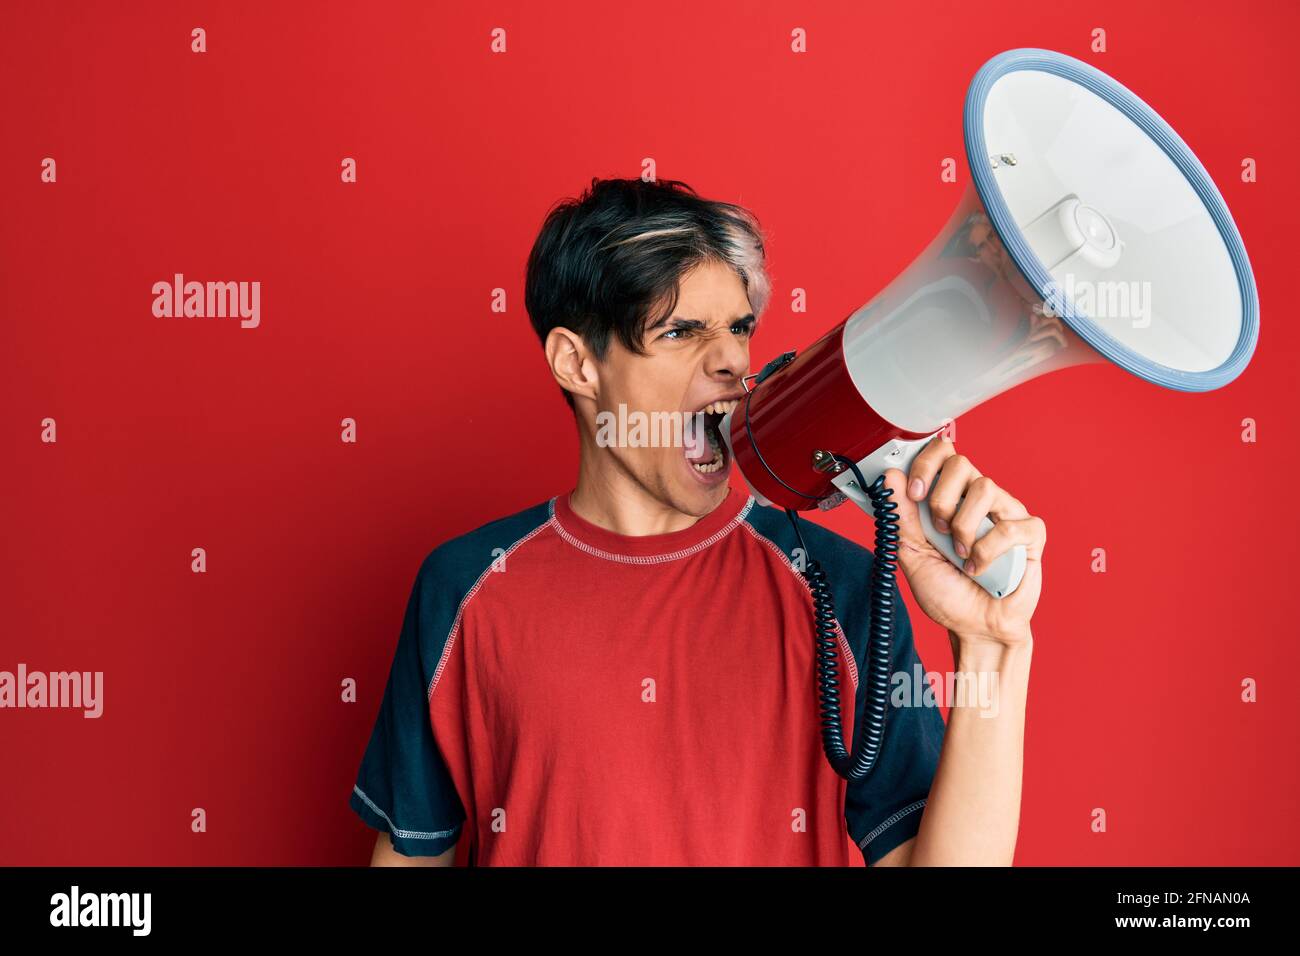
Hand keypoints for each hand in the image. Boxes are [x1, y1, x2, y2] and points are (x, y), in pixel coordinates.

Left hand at [880, 435, 1044, 646]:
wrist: (974, 628)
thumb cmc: (947, 592)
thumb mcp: (912, 554)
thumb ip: (902, 517)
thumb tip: (891, 477)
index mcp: (951, 497)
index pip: (943, 454)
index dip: (926, 463)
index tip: (913, 493)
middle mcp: (980, 500)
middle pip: (962, 464)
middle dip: (941, 499)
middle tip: (938, 531)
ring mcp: (1007, 513)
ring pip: (986, 488)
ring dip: (964, 527)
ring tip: (960, 554)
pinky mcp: (1030, 534)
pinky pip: (1011, 525)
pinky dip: (988, 551)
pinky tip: (980, 568)